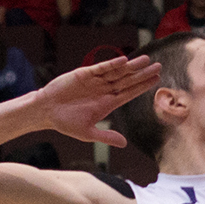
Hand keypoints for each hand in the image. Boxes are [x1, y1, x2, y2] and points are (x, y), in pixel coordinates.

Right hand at [36, 53, 161, 145]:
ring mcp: (95, 81)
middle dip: (142, 74)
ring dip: (131, 67)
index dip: (143, 86)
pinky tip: (123, 61)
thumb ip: (106, 136)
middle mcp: (104, 90)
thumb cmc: (66, 123)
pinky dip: (111, 64)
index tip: (156, 80)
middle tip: (159, 66)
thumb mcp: (88, 133)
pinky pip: (101, 68)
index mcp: (107, 103)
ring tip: (146, 60)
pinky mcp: (84, 74)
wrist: (45, 111)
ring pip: (117, 72)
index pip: (129, 93)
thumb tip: (124, 144)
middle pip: (127, 80)